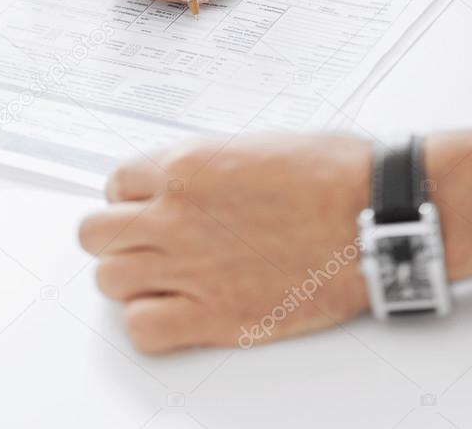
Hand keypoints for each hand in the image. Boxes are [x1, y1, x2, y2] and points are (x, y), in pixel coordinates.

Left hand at [78, 133, 371, 352]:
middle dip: (118, 235)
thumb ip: (210, 165)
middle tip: (145, 240)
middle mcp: (176, 216)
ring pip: (109, 280)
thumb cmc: (333, 174)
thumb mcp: (260, 144)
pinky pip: (142, 328)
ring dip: (130, 277)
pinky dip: (149, 321)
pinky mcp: (215, 315)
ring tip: (160, 275)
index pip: (117, 183)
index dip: (132, 195)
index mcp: (187, 167)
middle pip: (98, 233)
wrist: (373, 218)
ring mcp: (191, 268)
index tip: (148, 204)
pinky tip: (173, 310)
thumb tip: (193, 180)